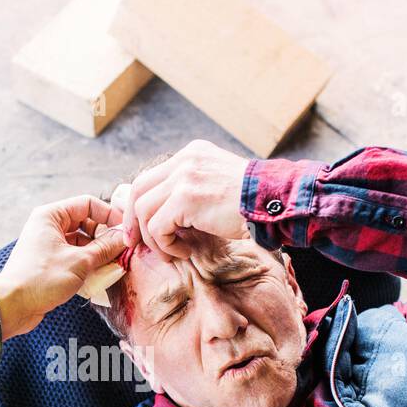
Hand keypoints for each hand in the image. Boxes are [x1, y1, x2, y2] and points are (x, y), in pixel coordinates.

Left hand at [0, 195, 126, 339]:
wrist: (12, 306)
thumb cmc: (40, 279)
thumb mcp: (80, 262)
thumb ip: (105, 248)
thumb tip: (123, 238)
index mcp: (51, 216)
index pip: (88, 204)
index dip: (109, 215)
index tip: (125, 230)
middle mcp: (49, 227)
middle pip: (86, 223)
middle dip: (105, 237)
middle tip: (121, 251)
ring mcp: (49, 245)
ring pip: (82, 242)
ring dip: (98, 253)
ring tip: (113, 266)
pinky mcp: (50, 263)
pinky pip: (75, 257)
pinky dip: (88, 265)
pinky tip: (99, 277)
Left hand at [122, 139, 250, 258]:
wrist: (274, 202)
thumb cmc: (254, 203)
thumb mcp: (219, 184)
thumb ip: (192, 191)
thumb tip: (166, 217)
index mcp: (192, 154)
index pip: (151, 177)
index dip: (138, 204)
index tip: (138, 227)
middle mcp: (185, 160)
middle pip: (138, 189)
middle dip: (132, 220)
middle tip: (135, 243)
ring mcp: (184, 177)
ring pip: (144, 210)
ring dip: (153, 239)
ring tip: (171, 252)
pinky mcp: (185, 198)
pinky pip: (158, 227)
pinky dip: (166, 245)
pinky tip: (184, 251)